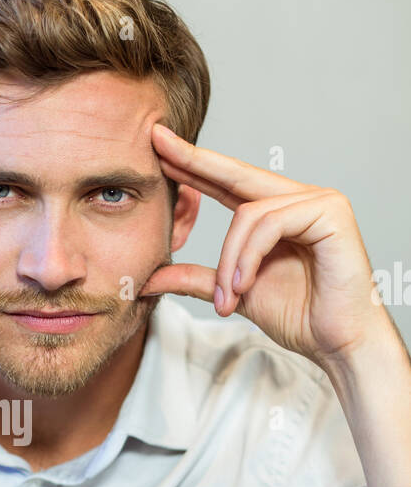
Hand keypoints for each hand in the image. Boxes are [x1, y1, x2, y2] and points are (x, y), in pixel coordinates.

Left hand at [140, 124, 388, 366]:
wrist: (336, 343)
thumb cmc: (300, 316)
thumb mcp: (234, 293)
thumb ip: (197, 279)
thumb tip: (149, 277)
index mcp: (276, 212)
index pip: (227, 182)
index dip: (193, 166)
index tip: (157, 147)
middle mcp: (299, 198)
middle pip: (236, 174)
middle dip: (194, 161)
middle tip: (157, 143)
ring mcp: (318, 201)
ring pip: (248, 213)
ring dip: (230, 261)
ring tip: (228, 297)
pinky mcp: (330, 212)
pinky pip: (271, 223)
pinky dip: (249, 257)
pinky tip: (243, 286)